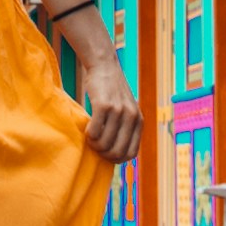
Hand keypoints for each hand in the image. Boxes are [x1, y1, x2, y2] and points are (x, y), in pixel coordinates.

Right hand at [71, 39, 133, 168]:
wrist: (104, 66)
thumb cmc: (112, 92)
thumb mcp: (126, 110)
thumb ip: (126, 129)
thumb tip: (116, 156)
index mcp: (139, 121)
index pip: (131, 154)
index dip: (117, 159)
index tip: (106, 154)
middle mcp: (131, 117)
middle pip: (117, 152)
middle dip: (103, 154)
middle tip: (95, 146)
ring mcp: (118, 111)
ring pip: (104, 144)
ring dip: (94, 145)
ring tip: (90, 138)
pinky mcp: (104, 105)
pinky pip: (94, 132)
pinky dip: (89, 135)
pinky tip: (87, 129)